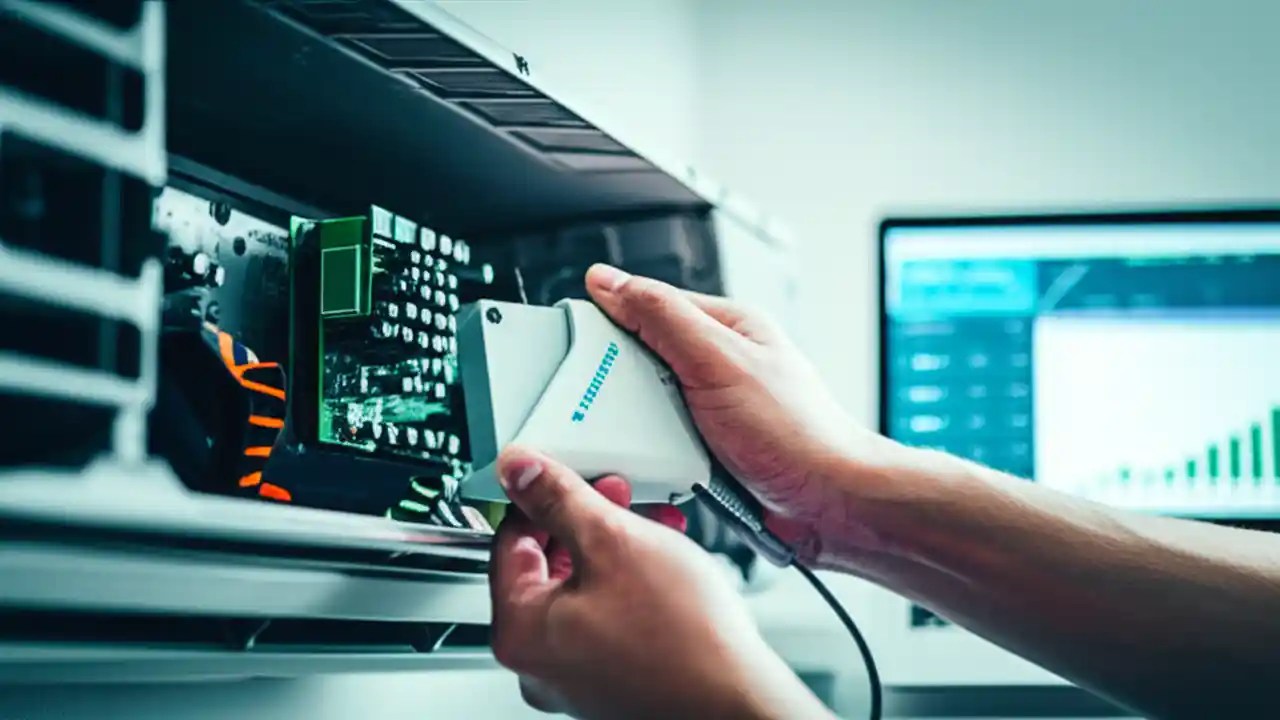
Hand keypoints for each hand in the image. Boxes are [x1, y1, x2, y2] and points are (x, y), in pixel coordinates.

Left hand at [489, 446, 830, 719]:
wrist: (740, 701)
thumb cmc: (682, 640)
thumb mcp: (613, 540)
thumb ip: (557, 498)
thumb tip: (518, 471)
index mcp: (520, 632)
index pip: (507, 541)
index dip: (540, 496)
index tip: (566, 475)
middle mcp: (541, 664)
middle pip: (546, 566)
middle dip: (586, 521)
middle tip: (616, 495)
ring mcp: (578, 678)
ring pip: (583, 590)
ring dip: (614, 548)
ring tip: (651, 527)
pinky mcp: (614, 683)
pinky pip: (607, 619)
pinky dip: (630, 584)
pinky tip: (664, 566)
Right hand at [585, 265, 904, 566]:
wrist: (830, 505)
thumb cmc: (797, 431)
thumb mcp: (719, 360)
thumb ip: (662, 316)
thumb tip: (610, 281)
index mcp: (725, 326)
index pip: (646, 304)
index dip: (610, 323)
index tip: (580, 344)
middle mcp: (718, 363)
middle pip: (639, 360)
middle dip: (622, 386)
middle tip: (619, 405)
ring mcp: (712, 408)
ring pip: (645, 408)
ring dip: (639, 428)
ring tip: (652, 440)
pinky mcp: (707, 450)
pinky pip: (659, 447)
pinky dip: (654, 459)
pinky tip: (661, 467)